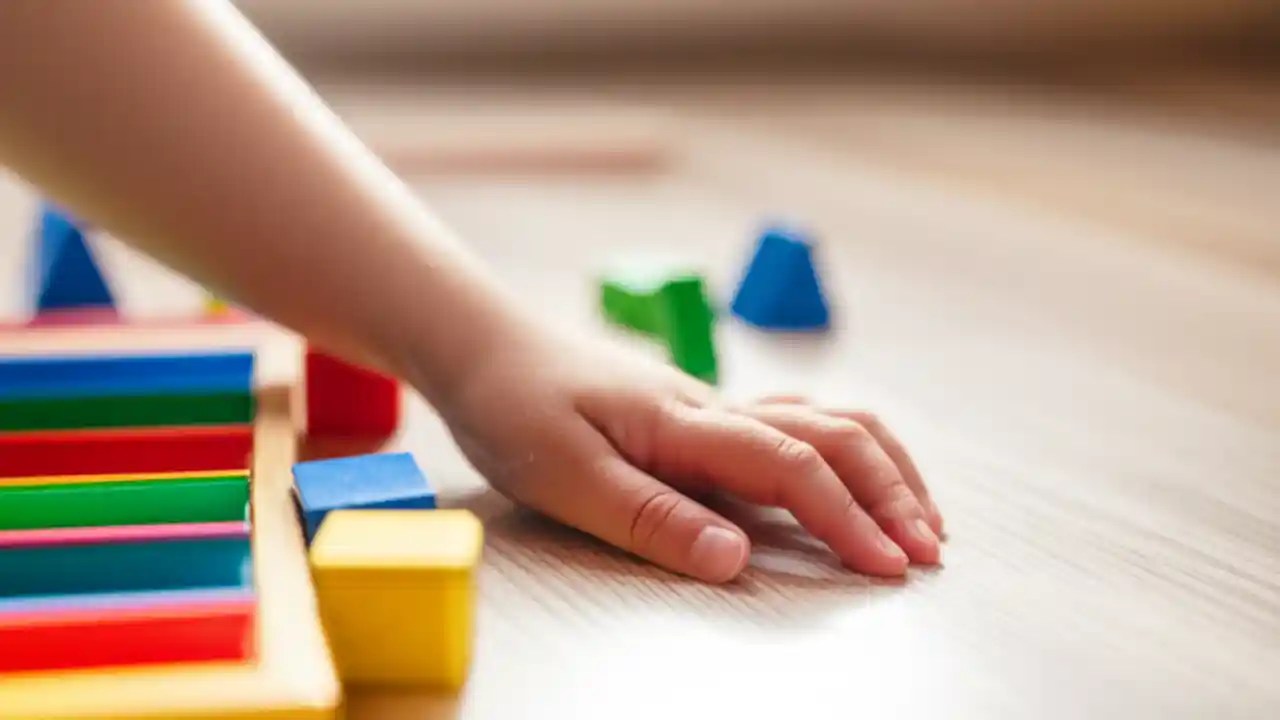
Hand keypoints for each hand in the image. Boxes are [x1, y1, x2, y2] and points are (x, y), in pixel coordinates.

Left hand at [434, 324, 943, 582]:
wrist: (487, 346)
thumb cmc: (515, 407)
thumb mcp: (564, 476)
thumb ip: (650, 518)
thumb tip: (736, 560)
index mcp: (685, 423)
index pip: (792, 466)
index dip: (849, 517)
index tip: (891, 568)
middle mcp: (713, 408)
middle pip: (834, 434)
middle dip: (892, 492)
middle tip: (930, 551)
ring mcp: (713, 406)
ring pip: (826, 420)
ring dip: (881, 466)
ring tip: (919, 515)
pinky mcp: (703, 413)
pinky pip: (796, 420)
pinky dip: (845, 451)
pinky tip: (853, 475)